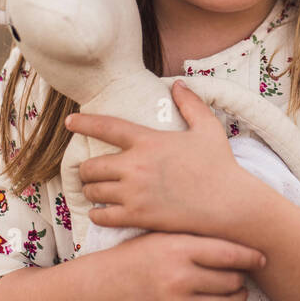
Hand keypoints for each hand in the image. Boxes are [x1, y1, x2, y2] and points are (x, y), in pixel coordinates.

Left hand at [66, 80, 251, 236]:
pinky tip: (102, 212)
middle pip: (90, 166)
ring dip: (91, 191)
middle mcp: (136, 165)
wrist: (230, 203)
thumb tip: (179, 83)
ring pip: (93, 191)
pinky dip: (97, 214)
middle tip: (91, 173)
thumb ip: (191, 103)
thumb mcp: (208, 128)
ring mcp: (134, 193)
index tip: (69, 121)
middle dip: (87, 170)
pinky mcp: (137, 216)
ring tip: (96, 192)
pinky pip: (101, 216)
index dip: (84, 122)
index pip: (106, 127)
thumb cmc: (220, 165)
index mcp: (148, 141)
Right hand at [110, 232, 265, 300]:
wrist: (108, 285)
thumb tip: (242, 240)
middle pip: (232, 281)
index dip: (251, 257)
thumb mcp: (167, 235)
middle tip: (242, 276)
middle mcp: (180, 278)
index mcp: (181, 249)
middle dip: (242, 279)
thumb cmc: (143, 254)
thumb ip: (200, 236)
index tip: (262, 259)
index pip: (230, 255)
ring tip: (238, 294)